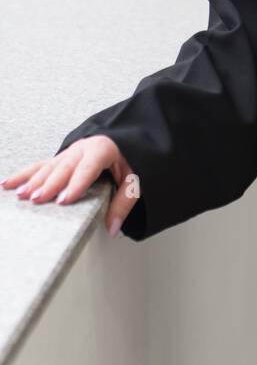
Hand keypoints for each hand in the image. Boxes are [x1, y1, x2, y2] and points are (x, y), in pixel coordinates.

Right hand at [2, 136, 139, 236]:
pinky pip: (40, 165)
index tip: (64, 200)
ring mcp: (70, 151)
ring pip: (48, 166)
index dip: (76, 184)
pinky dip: (24, 174)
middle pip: (64, 168)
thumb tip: (113, 228)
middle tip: (37, 200)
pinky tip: (7, 183)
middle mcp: (83, 148)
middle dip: (49, 184)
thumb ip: (124, 203)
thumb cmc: (132, 157)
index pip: (88, 169)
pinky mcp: (62, 157)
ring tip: (20, 194)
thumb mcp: (135, 179)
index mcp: (102, 149)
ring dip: (33, 180)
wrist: (128, 137)